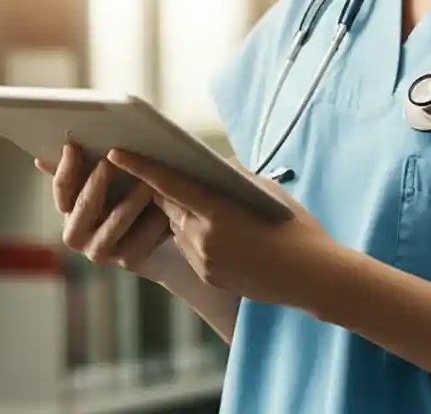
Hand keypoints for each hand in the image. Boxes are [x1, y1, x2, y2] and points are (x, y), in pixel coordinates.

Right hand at [36, 144, 176, 281]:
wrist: (150, 242)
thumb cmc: (121, 201)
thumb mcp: (101, 184)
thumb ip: (77, 172)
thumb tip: (40, 160)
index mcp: (68, 211)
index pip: (62, 189)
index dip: (65, 168)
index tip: (74, 147)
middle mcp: (77, 235)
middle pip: (83, 206)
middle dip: (96, 183)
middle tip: (111, 162)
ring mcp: (102, 250)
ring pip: (115, 222)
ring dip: (131, 201)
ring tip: (147, 183)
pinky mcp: (128, 260)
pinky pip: (142, 238)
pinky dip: (154, 221)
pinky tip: (166, 206)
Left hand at [105, 148, 342, 308]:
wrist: (312, 276)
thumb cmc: (295, 226)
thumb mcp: (266, 190)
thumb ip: (233, 176)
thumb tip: (211, 164)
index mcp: (218, 211)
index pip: (169, 184)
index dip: (141, 167)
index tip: (118, 153)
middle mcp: (204, 237)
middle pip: (168, 206)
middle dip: (167, 191)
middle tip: (168, 174)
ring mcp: (204, 260)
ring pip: (177, 228)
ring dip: (183, 215)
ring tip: (208, 206)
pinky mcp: (208, 276)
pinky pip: (190, 249)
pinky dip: (196, 237)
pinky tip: (222, 234)